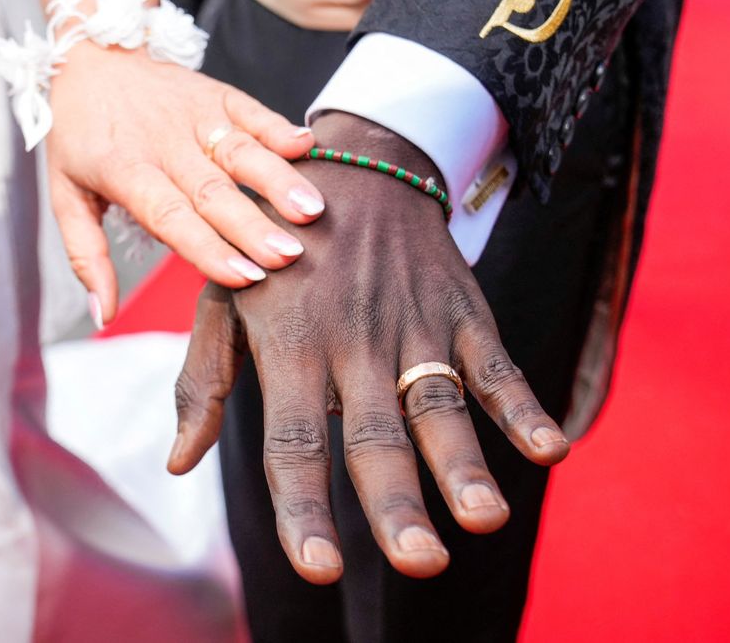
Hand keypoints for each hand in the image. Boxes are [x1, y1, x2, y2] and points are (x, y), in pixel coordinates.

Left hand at [46, 43, 324, 323]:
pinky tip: (307, 145)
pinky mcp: (216, 94)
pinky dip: (279, 126)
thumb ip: (86, 256)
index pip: (170, 215)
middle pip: (212, 190)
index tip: (244, 277)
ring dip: (278, 180)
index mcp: (124, 170)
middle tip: (289, 256)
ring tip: (312, 210)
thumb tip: (104, 316)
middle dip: (253, 225)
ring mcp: (193, 115)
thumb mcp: (65, 195)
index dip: (207, 247)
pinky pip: (251, 110)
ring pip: (239, 150)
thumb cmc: (80, 136)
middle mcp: (163, 143)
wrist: (88, 56)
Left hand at [168, 112, 568, 582]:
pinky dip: (524, 406)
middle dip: (395, 502)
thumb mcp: (223, 300)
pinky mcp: (461, 312)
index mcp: (289, 348)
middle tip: (418, 562)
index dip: (305, 508)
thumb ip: (204, 381)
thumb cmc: (274, 249)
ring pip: (439, 404)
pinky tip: (549, 450)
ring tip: (482, 518)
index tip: (318, 566)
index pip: (293, 443)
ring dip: (463, 463)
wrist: (352, 163)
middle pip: (373, 436)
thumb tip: (179, 462)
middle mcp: (351, 344)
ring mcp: (412, 327)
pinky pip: (496, 364)